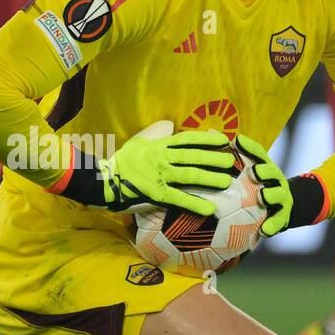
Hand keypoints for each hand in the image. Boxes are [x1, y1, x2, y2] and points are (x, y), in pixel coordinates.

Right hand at [98, 120, 236, 214]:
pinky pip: (179, 199)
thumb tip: (169, 125)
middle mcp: (163, 159)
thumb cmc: (121, 162)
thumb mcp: (138, 142)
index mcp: (159, 146)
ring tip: (226, 181)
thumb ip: (154, 133)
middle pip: (193, 157)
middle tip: (230, 162)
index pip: (187, 139)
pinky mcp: (156, 195)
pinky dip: (195, 204)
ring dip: (209, 178)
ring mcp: (160, 177)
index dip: (206, 139)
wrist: (103, 180)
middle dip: (213, 158)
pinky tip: (209, 208)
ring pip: (189, 175)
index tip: (223, 140)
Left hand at [234, 133, 291, 235]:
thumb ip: (230, 156)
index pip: (258, 153)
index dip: (249, 146)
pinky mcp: (284, 215)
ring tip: (262, 198)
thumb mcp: (245, 171)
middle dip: (264, 170)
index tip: (237, 140)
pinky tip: (263, 231)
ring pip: (278, 195)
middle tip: (254, 172)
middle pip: (271, 171)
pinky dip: (271, 226)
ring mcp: (281, 196)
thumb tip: (208, 133)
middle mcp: (274, 179)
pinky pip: (278, 221)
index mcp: (263, 167)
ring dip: (271, 195)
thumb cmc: (255, 187)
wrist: (282, 207)